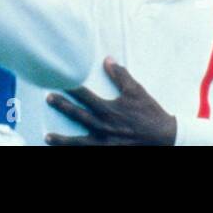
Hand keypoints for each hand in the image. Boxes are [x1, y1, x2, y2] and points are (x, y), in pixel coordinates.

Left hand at [45, 58, 176, 145]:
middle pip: (78, 116)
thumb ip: (120, 75)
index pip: (85, 96)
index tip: (58, 80)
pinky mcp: (109, 152)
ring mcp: (106, 142)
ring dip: (63, 140)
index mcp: (109, 110)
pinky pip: (90, 152)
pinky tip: (66, 151)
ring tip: (47, 137)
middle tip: (48, 99)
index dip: (71, 87)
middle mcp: (104, 126)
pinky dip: (77, 151)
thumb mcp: (136, 91)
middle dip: (62, 107)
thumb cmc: (149, 113)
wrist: (165, 138)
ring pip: (80, 142)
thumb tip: (108, 59)